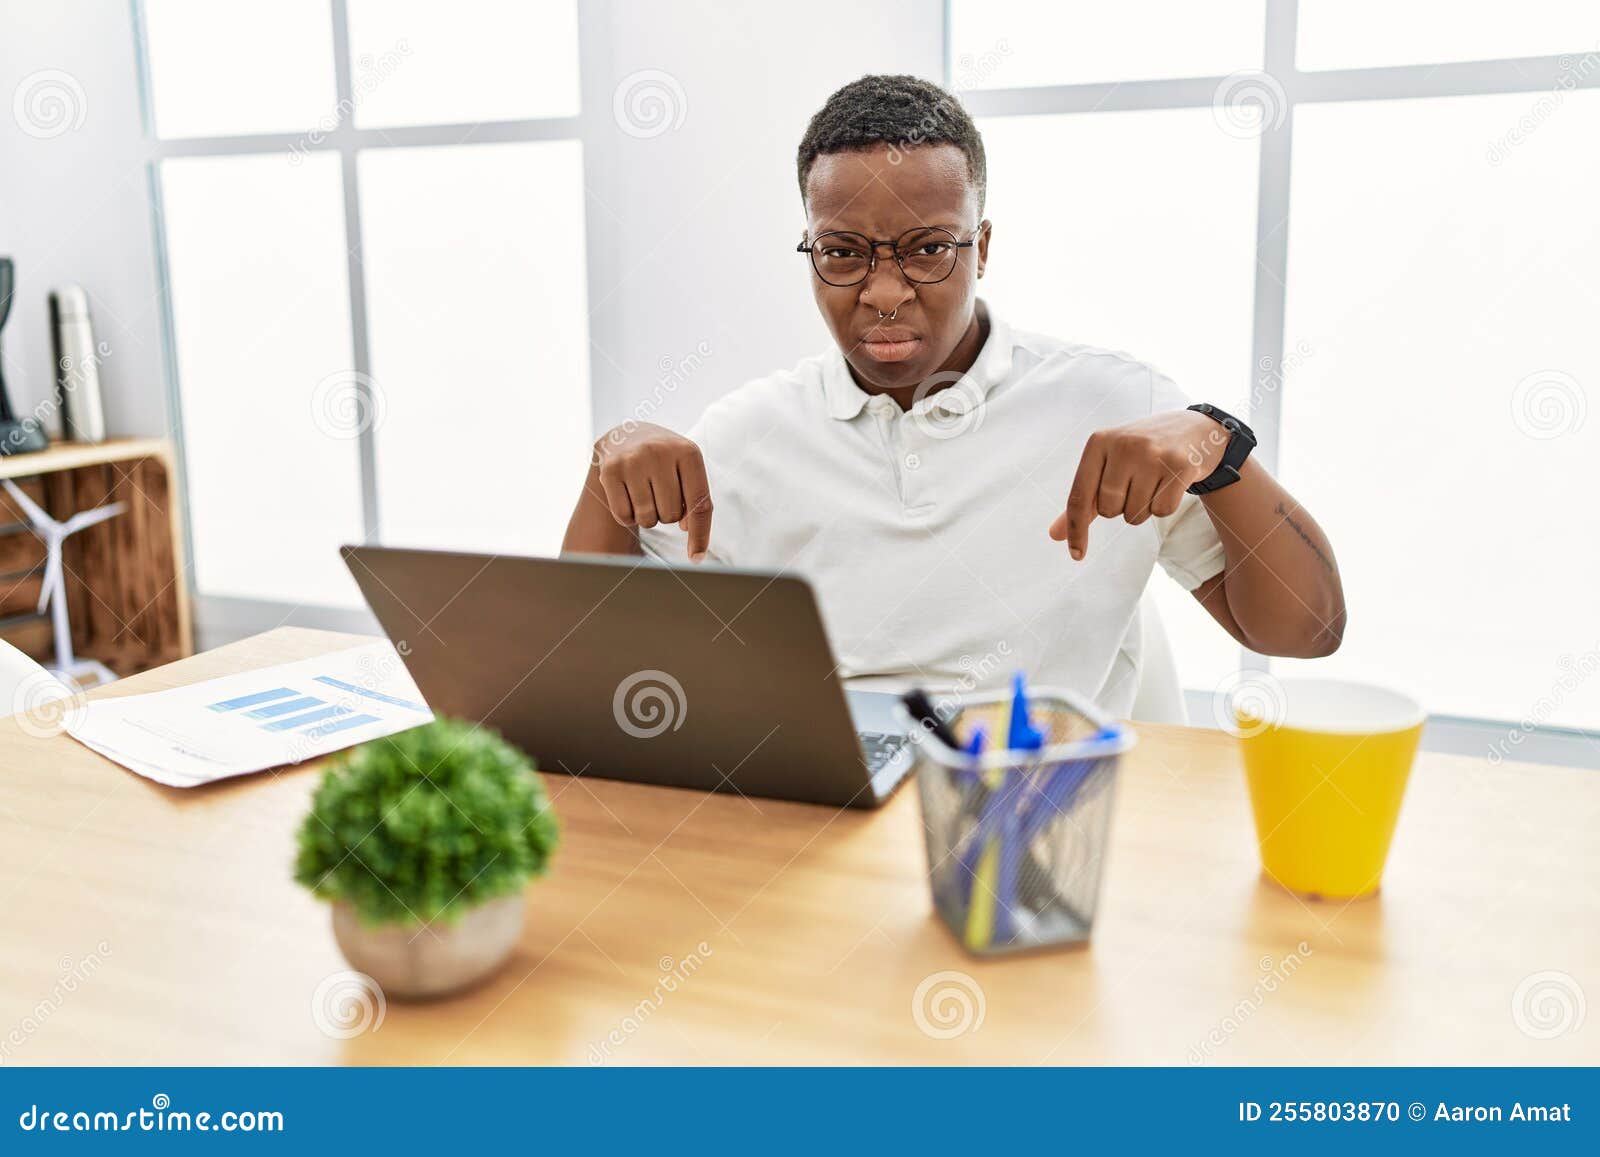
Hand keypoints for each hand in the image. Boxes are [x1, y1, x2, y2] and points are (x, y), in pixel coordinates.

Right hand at [593, 422, 713, 561]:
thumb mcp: (687, 472)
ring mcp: (633, 459)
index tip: (696, 558)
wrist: (627, 436)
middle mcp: (660, 452)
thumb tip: (689, 536)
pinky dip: (628, 516)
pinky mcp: (609, 469)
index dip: (699, 534)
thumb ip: (696, 503)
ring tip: (645, 494)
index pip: (699, 504)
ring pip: (647, 518)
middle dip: (667, 515)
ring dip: (648, 517)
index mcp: (688, 452)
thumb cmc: (666, 463)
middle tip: (659, 495)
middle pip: (671, 515)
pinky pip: (624, 516)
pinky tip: (628, 496)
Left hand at [1049, 409, 1224, 559]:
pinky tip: (1170, 484)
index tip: (1076, 555)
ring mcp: (1153, 454)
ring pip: (1135, 514)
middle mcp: (1124, 445)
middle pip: (1109, 510)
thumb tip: (1055, 535)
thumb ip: (1083, 501)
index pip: (1079, 496)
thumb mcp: (1107, 466)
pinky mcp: (1180, 465)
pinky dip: (1164, 506)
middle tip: (1135, 485)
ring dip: (1143, 508)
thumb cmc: (1141, 453)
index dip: (1077, 530)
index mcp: (1099, 442)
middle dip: (1120, 508)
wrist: (1193, 430)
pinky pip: (1162, 511)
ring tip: (1154, 481)